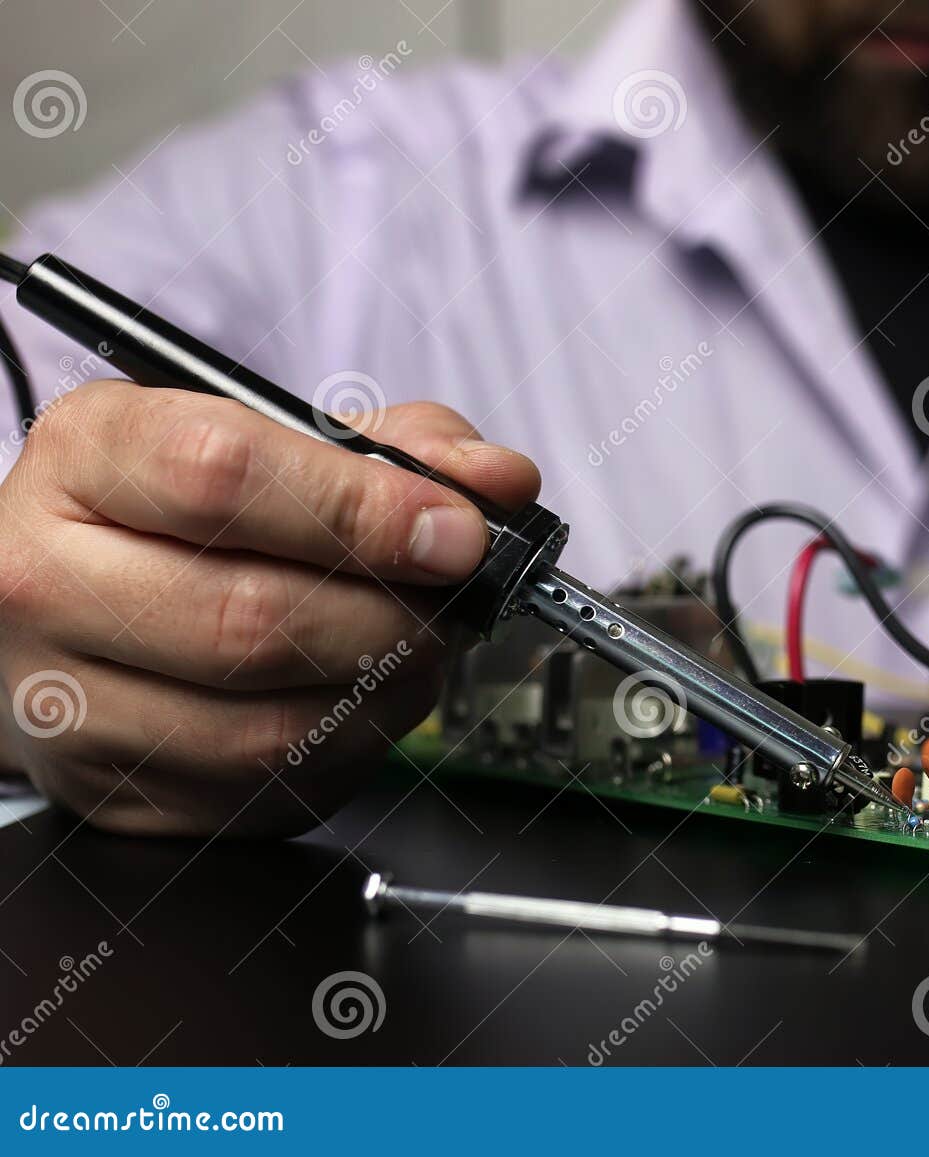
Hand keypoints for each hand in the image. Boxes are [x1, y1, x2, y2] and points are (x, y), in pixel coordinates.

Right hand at [0, 380, 539, 835]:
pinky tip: (363, 701)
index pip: (222, 476)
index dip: (365, 511)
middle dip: (394, 618)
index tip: (456, 532)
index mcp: (86, 456)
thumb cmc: (191, 511)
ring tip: (416, 649)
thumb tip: (496, 482)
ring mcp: (64, 700)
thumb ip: (401, 447)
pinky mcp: (112, 790)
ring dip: (383, 693)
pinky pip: (266, 790)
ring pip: (266, 725)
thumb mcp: (282, 436)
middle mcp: (47, 577)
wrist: (82, 599)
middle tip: (450, 602)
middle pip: (251, 618)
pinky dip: (351, 751)